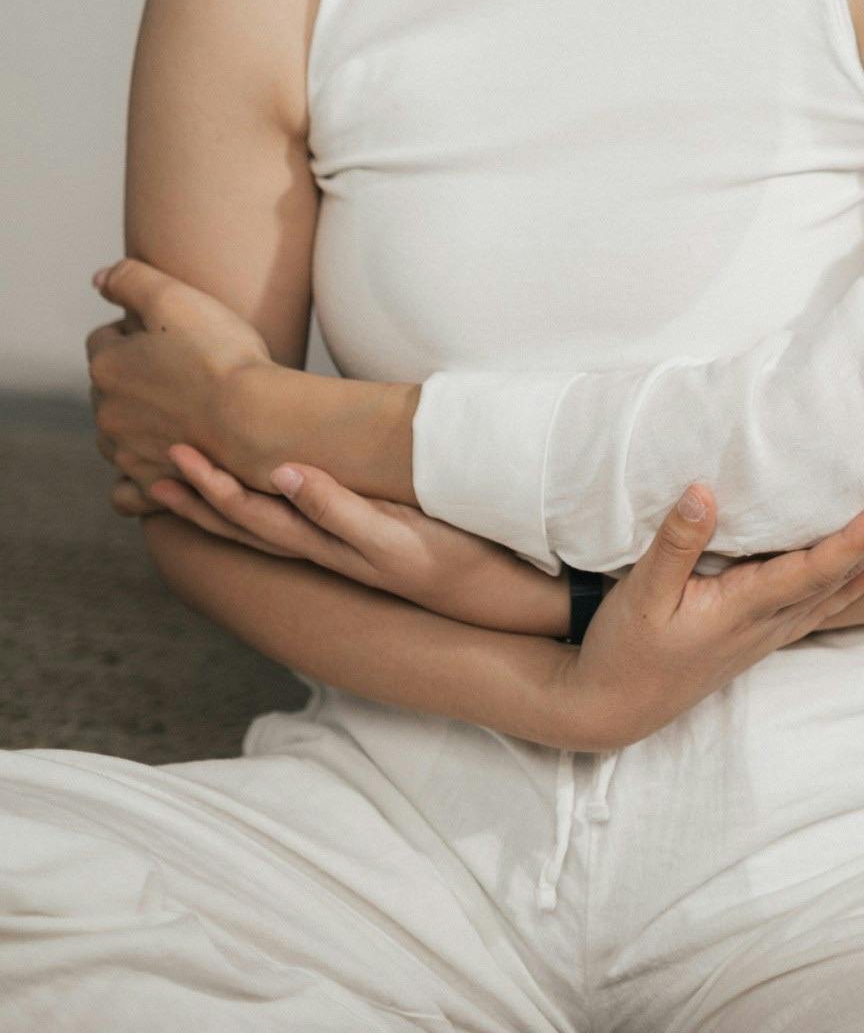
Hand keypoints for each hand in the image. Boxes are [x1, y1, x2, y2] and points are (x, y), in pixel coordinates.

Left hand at [88, 258, 274, 502]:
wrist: (254, 420)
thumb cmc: (220, 355)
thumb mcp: (175, 297)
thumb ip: (131, 279)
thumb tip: (99, 277)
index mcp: (107, 366)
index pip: (103, 339)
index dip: (134, 329)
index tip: (169, 332)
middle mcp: (107, 412)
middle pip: (107, 386)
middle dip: (132, 375)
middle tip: (177, 367)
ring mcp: (126, 453)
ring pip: (115, 433)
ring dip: (135, 421)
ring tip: (176, 411)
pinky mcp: (151, 484)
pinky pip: (125, 488)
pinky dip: (132, 477)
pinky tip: (155, 464)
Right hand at [145, 446, 568, 634]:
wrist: (508, 599)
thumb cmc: (455, 551)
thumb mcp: (398, 525)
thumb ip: (360, 503)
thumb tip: (331, 463)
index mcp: (330, 546)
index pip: (252, 526)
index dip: (204, 505)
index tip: (159, 477)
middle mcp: (335, 556)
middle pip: (253, 529)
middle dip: (203, 498)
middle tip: (156, 466)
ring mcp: (364, 555)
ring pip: (289, 530)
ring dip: (243, 498)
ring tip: (203, 465)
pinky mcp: (401, 551)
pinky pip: (354, 523)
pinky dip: (323, 499)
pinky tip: (291, 471)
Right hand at [568, 482, 863, 749]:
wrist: (614, 709)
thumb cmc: (626, 650)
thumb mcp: (641, 593)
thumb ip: (676, 543)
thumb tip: (705, 491)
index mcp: (744, 608)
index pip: (814, 570)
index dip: (855, 538)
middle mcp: (769, 623)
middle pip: (843, 576)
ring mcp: (768, 634)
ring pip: (839, 590)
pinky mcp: (759, 637)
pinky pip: (821, 606)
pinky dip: (854, 584)